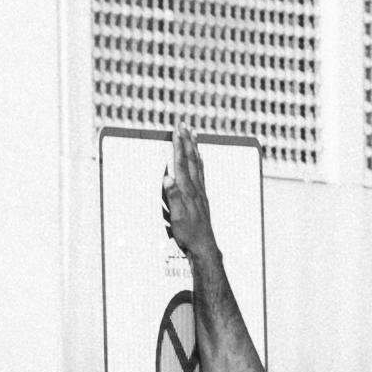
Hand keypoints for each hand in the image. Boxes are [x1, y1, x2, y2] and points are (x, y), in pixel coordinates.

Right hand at [164, 131, 219, 263]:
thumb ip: (173, 196)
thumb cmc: (188, 233)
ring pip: (197, 163)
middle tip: (184, 124)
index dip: (179, 145)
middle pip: (191, 159)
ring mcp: (200, 191)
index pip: (182, 162)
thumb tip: (167, 177)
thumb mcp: (177, 217)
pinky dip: (199, 161)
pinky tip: (199, 158)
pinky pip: (201, 173)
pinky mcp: (202, 196)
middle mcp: (196, 187)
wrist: (204, 246)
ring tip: (194, 134)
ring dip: (194, 147)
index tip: (177, 130)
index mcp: (188, 190)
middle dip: (187, 140)